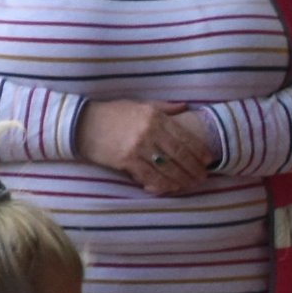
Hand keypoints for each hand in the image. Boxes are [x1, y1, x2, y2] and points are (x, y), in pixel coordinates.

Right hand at [76, 99, 215, 194]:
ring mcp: (138, 147)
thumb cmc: (113, 113)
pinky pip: (149, 176)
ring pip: (167, 168)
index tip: (208, 160)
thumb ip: (164, 107)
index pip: (184, 136)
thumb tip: (185, 106)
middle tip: (203, 177)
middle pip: (179, 154)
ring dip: (181, 179)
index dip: (198, 150)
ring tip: (190, 185)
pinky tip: (170, 187)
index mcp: (155, 117)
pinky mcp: (126, 161)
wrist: (82, 124)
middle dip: (194, 168)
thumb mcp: (140, 104)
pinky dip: (162, 184)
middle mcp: (149, 132)